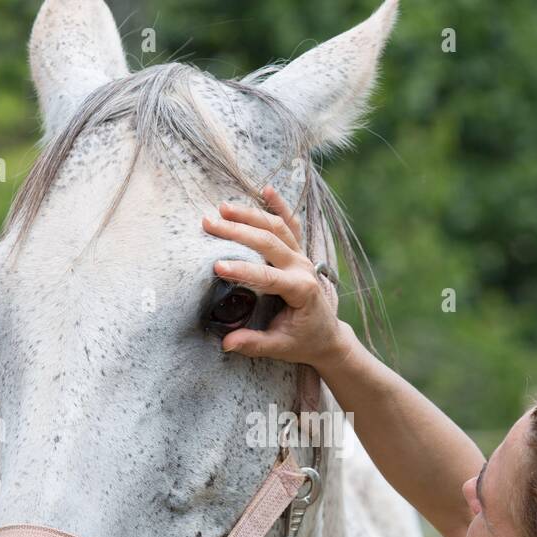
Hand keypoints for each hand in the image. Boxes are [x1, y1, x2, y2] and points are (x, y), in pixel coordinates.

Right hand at [202, 185, 351, 371]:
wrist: (327, 336)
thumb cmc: (304, 342)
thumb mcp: (280, 347)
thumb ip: (254, 343)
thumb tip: (227, 343)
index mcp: (301, 290)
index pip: (267, 276)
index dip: (242, 270)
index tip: (217, 266)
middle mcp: (303, 268)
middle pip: (269, 242)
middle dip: (237, 231)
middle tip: (209, 223)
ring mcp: (302, 257)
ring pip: (277, 227)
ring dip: (250, 215)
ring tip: (223, 208)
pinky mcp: (300, 253)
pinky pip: (291, 225)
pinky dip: (280, 206)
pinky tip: (266, 189)